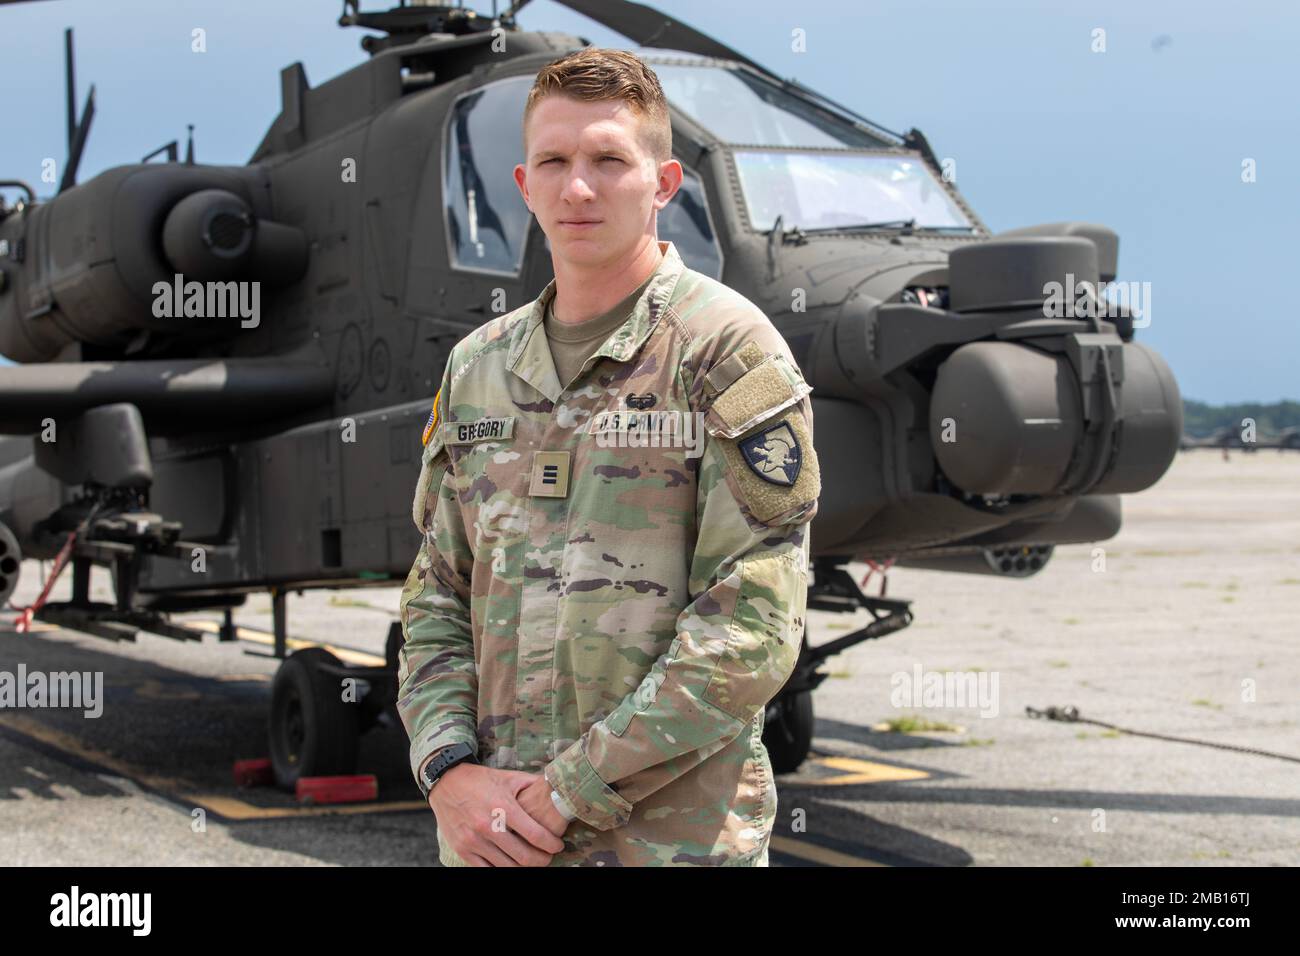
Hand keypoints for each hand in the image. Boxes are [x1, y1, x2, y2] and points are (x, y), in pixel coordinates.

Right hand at [428, 763, 566, 866]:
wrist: (445, 782)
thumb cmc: (481, 780)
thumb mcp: (509, 777)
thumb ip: (533, 784)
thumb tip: (558, 788)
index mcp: (503, 807)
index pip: (536, 835)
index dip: (552, 845)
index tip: (558, 846)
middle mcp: (488, 827)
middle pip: (524, 857)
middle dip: (542, 860)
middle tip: (548, 857)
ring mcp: (473, 841)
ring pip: (507, 867)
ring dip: (524, 868)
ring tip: (532, 861)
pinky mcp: (462, 850)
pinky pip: (487, 870)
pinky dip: (503, 869)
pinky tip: (511, 863)